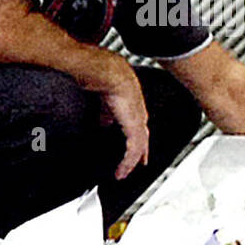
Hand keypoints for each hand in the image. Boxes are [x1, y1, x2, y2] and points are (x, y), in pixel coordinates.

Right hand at [96, 57, 149, 179]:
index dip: (137, 135)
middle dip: (141, 151)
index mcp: (131, 101)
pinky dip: (127, 162)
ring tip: (122, 173)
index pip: (137, 122)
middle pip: (143, 136)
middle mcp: (137, 110)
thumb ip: (105, 111)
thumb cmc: (101, 74)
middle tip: (139, 164)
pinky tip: (121, 171)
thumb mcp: (103, 97)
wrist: (104, 70)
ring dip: (131, 161)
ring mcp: (137, 118)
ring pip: (139, 146)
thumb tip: (103, 121)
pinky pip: (133, 150)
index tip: (134, 146)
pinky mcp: (133, 126)